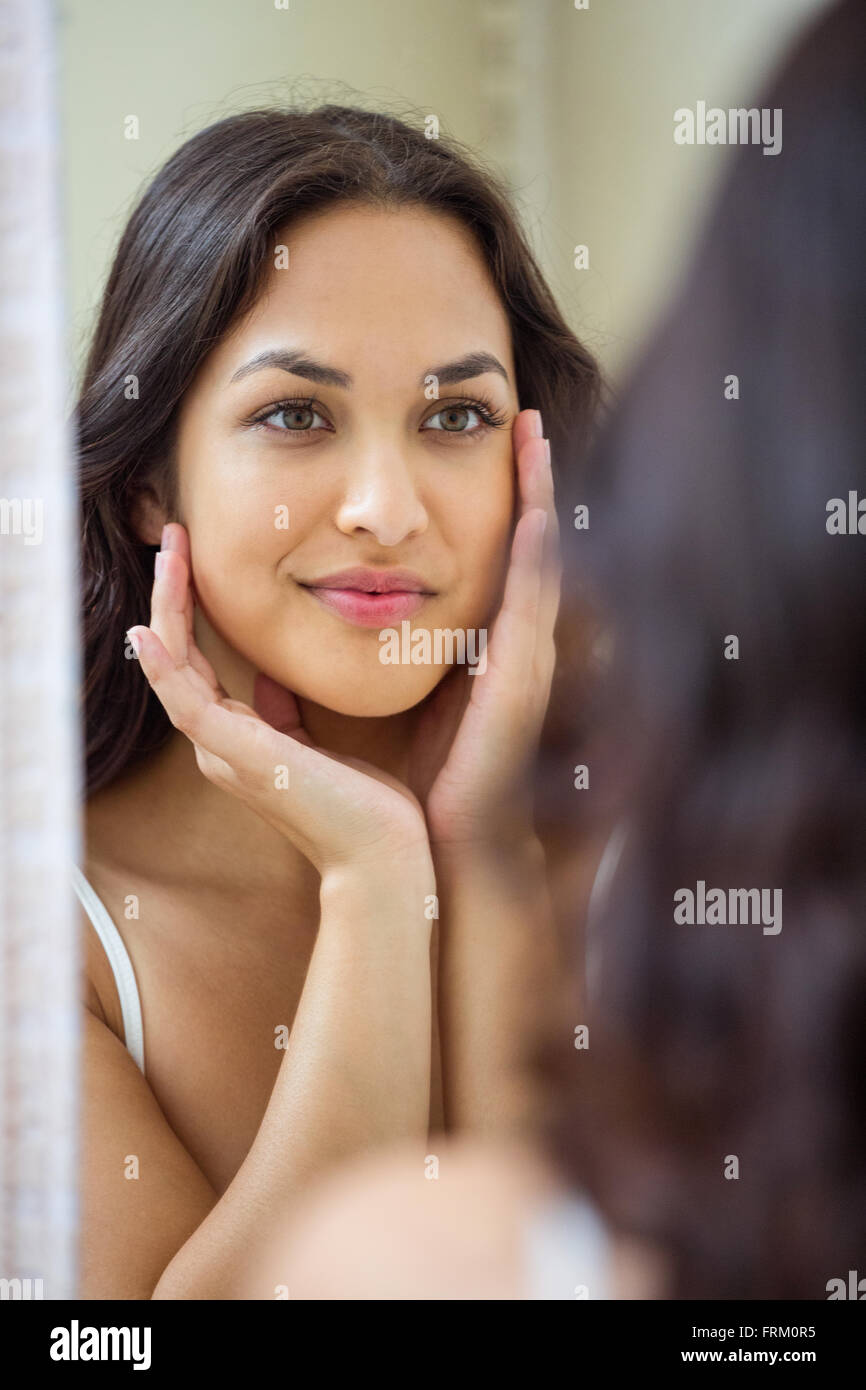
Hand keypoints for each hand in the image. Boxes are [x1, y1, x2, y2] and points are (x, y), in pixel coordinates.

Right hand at [127, 525, 430, 875]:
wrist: (383, 859)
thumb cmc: (362, 808)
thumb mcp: (317, 746)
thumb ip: (285, 713)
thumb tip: (271, 679)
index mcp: (239, 741)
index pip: (198, 663)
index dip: (189, 610)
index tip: (193, 558)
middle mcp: (220, 747)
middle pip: (178, 658)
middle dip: (172, 596)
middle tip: (173, 537)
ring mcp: (225, 755)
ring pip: (175, 671)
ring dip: (166, 611)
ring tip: (167, 557)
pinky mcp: (242, 759)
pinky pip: (190, 705)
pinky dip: (165, 668)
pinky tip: (150, 631)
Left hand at [406, 408, 559, 849]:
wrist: (450, 844)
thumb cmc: (424, 783)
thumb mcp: (388, 708)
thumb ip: (365, 669)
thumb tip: (297, 648)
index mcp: (484, 647)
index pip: (496, 558)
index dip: (496, 502)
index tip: (487, 448)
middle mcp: (515, 644)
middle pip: (528, 544)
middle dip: (531, 479)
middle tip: (528, 417)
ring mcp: (526, 658)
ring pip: (540, 558)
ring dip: (542, 494)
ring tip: (537, 434)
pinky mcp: (524, 677)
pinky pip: (534, 599)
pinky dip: (538, 550)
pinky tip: (537, 504)